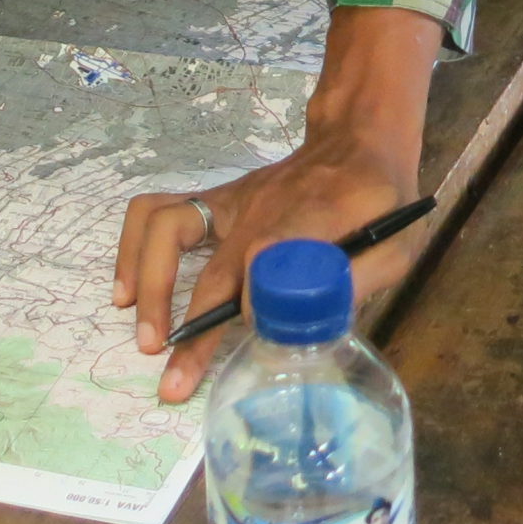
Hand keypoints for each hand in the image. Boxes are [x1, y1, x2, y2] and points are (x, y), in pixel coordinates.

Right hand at [116, 5, 438, 402]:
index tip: (249, 338)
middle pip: (213, 271)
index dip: (253, 305)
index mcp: (305, 222)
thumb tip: (316, 329)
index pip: (266, 262)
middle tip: (173, 384)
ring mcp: (229, 205)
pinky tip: (126, 290)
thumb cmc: (378, 196)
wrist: (355, 139)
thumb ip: (359, 282)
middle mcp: (257, 214)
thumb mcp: (396, 242)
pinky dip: (132, 248)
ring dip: (147, 282)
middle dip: (190, 331)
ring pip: (167, 228)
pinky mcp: (215, 203)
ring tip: (144, 335)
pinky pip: (157, 212)